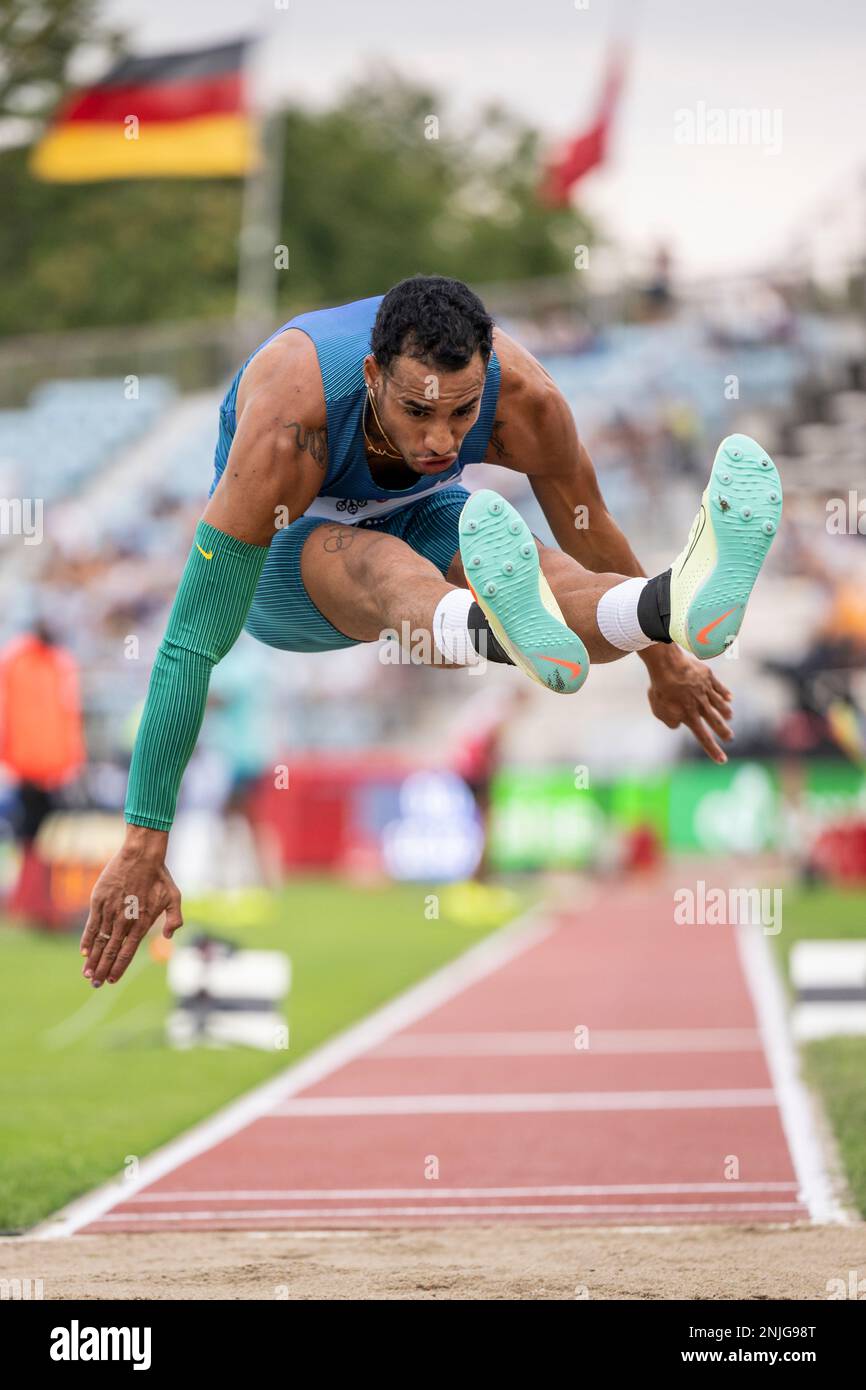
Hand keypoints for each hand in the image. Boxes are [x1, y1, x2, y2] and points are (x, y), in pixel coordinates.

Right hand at [80, 826, 181, 985]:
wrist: (142, 855)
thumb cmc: (159, 876)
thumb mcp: (174, 898)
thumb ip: (174, 919)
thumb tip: (169, 937)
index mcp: (143, 923)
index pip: (128, 952)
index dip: (119, 968)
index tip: (112, 980)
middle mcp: (125, 921)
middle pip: (111, 952)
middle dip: (102, 970)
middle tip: (96, 984)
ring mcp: (111, 911)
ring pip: (100, 942)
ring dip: (93, 960)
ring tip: (87, 974)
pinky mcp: (99, 901)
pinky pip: (91, 925)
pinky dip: (87, 940)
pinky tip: (84, 953)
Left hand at [644, 645, 732, 763]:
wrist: (668, 664)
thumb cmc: (661, 688)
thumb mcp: (659, 710)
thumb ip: (670, 721)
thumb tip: (678, 726)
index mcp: (689, 715)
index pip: (703, 737)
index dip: (713, 750)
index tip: (722, 761)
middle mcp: (701, 705)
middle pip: (716, 722)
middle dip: (724, 732)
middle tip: (730, 738)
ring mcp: (706, 690)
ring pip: (720, 705)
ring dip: (726, 712)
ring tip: (729, 717)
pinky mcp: (708, 676)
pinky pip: (720, 687)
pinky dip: (725, 694)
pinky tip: (729, 698)